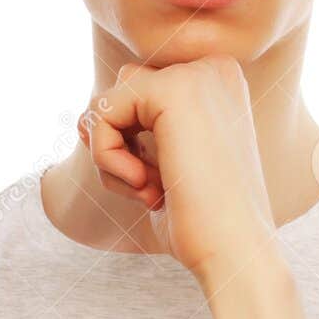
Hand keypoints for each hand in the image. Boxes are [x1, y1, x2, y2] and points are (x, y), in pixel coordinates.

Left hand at [77, 56, 275, 285]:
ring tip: (149, 190)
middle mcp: (214, 68)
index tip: (159, 184)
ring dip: (112, 155)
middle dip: (120, 145)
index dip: (132, 143)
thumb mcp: (164, 169)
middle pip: (124, 93)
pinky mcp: (173, 88)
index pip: (142, 94)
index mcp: (220, 84)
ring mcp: (196, 73)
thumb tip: (82, 120)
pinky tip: (144, 186)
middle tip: (151, 189)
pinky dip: (107, 156)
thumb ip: (130, 135)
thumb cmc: (202, 222)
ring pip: (109, 102)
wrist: (235, 251)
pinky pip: (102, 112)